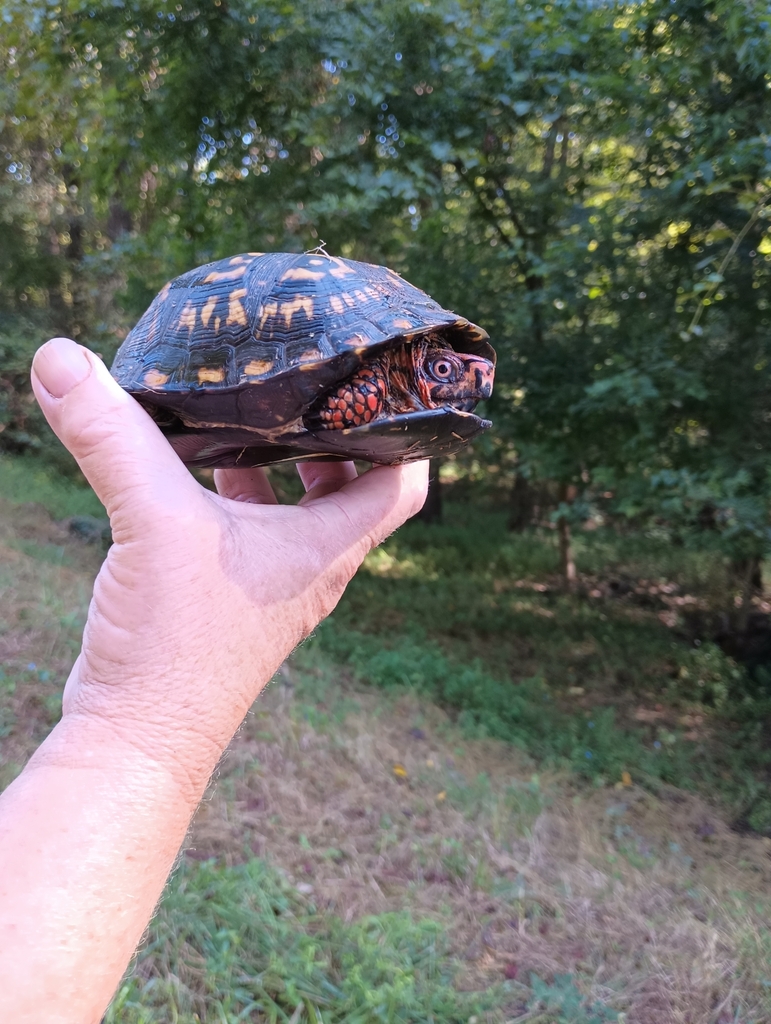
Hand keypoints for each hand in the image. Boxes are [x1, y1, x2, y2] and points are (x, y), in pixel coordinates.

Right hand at [30, 337, 427, 795]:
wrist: (139, 737)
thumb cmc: (174, 647)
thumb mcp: (151, 521)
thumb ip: (111, 437)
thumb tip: (60, 359)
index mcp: (327, 546)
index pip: (404, 482)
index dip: (408, 432)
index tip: (384, 384)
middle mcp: (312, 565)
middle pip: (354, 485)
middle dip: (334, 433)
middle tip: (309, 382)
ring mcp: (273, 585)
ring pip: (296, 506)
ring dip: (280, 460)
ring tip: (251, 405)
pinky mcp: (231, 597)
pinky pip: (248, 529)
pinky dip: (233, 491)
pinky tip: (192, 462)